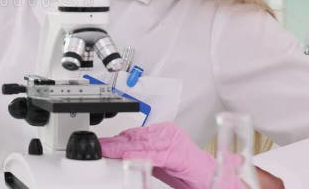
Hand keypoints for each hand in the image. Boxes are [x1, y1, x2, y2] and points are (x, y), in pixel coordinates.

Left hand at [100, 122, 215, 188]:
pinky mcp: (178, 154)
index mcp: (162, 131)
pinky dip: (141, 156)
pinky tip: (128, 157)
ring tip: (107, 150)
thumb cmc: (186, 171)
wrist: (209, 177)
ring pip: (142, 144)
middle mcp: (167, 133)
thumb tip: (120, 155)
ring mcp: (173, 142)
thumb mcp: (159, 161)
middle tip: (100, 146)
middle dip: (116, 143)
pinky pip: (155, 155)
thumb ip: (142, 155)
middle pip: (135, 138)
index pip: (134, 134)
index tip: (102, 143)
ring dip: (122, 148)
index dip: (116, 140)